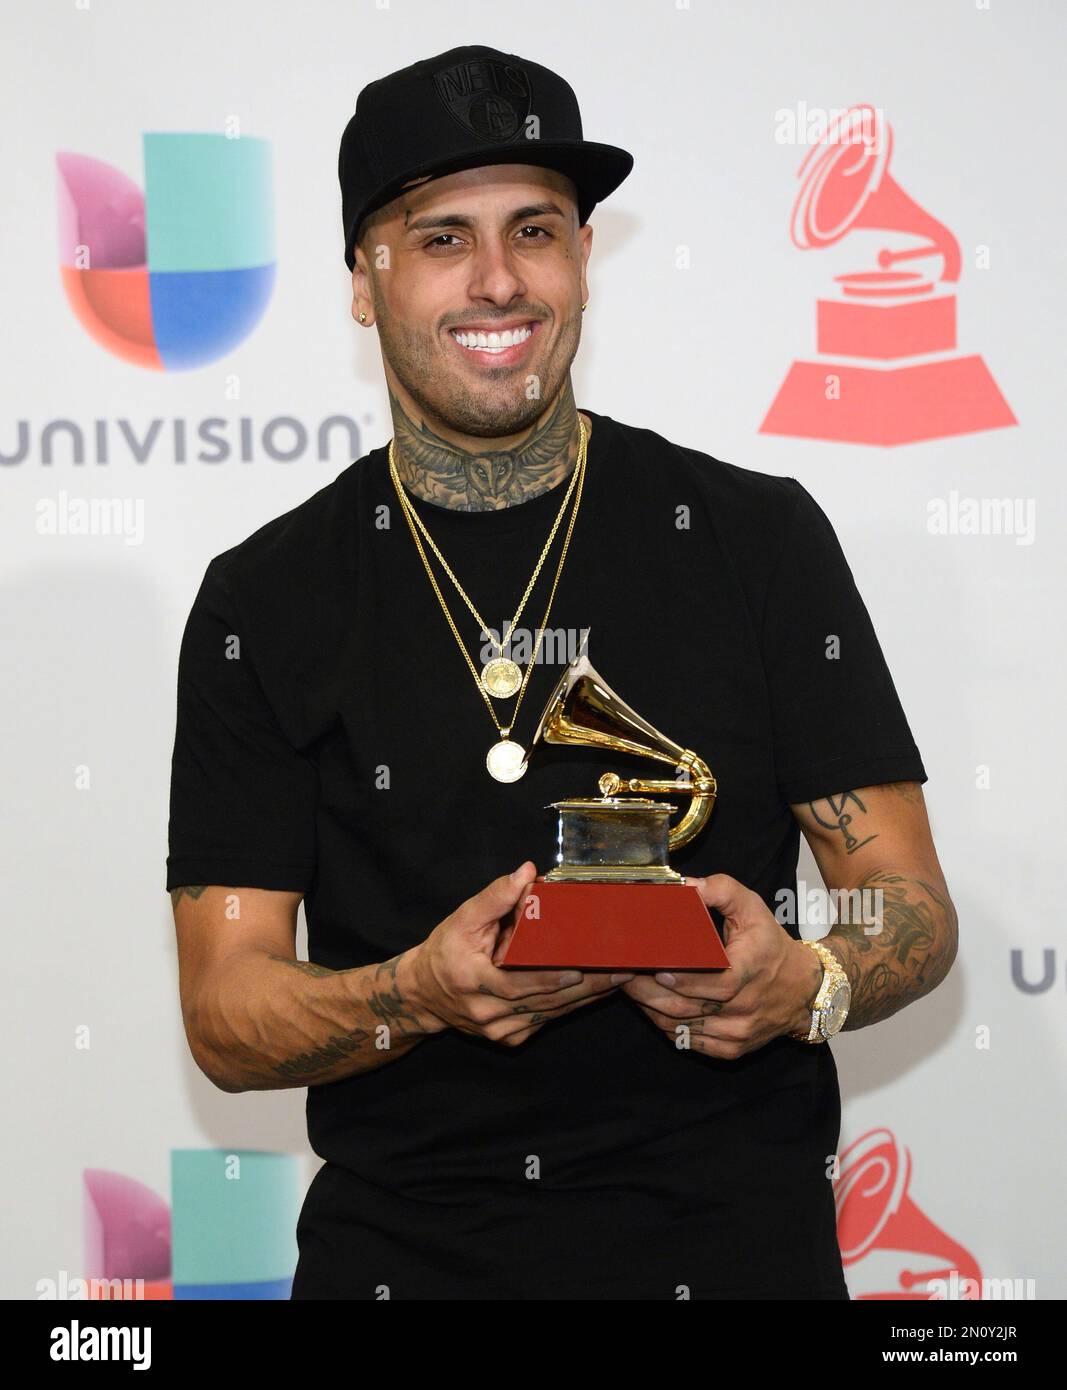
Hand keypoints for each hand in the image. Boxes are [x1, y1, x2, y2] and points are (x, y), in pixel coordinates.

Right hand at [400, 862, 631, 1046]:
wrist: (423, 994)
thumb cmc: (445, 952)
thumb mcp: (463, 919)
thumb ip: (495, 897)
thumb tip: (527, 872)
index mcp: (474, 981)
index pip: (518, 985)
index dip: (550, 979)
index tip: (580, 970)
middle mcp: (489, 1013)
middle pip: (545, 1002)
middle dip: (586, 987)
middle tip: (621, 971)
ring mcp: (501, 1030)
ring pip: (551, 1014)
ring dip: (586, 998)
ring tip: (619, 979)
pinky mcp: (510, 1038)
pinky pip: (546, 1020)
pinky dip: (571, 1006)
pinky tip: (595, 992)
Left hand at [620, 873, 819, 1058]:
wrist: (804, 990)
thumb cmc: (771, 945)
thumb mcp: (753, 908)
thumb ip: (721, 890)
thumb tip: (686, 886)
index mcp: (751, 970)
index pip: (712, 983)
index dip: (680, 979)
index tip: (653, 965)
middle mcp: (745, 1007)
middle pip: (686, 1008)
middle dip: (649, 991)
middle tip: (625, 973)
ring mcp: (738, 1032)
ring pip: (681, 1027)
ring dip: (650, 1009)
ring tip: (632, 987)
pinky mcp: (731, 1048)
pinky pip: (689, 1042)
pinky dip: (666, 1026)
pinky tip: (652, 1007)